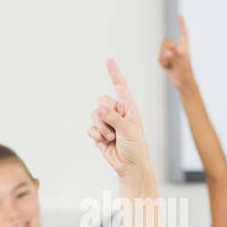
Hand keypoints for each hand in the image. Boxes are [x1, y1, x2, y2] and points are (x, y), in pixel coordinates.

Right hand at [87, 59, 151, 176]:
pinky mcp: (98, 133)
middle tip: (113, 130)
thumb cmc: (136, 147)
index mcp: (128, 108)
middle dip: (104, 115)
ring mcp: (107, 122)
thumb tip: (99, 107)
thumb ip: (114, 117)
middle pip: (102, 101)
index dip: (114, 73)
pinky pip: (90, 127)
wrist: (129, 166)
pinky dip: (96, 135)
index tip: (109, 60)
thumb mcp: (128, 130)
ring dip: (101, 128)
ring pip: (94, 114)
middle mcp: (117, 112)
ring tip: (111, 138)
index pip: (121, 87)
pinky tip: (104, 142)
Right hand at [158, 14, 194, 90]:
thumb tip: (167, 53)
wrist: (184, 85)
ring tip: (169, 66)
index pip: (183, 34)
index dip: (181, 24)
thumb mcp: (181, 67)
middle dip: (165, 49)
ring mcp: (172, 55)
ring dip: (163, 58)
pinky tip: (167, 68)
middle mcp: (178, 50)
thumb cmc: (186, 76)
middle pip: (166, 42)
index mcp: (184, 49)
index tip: (180, 15)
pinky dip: (161, 63)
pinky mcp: (167, 61)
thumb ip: (174, 59)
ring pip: (161, 50)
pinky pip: (159, 58)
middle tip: (170, 58)